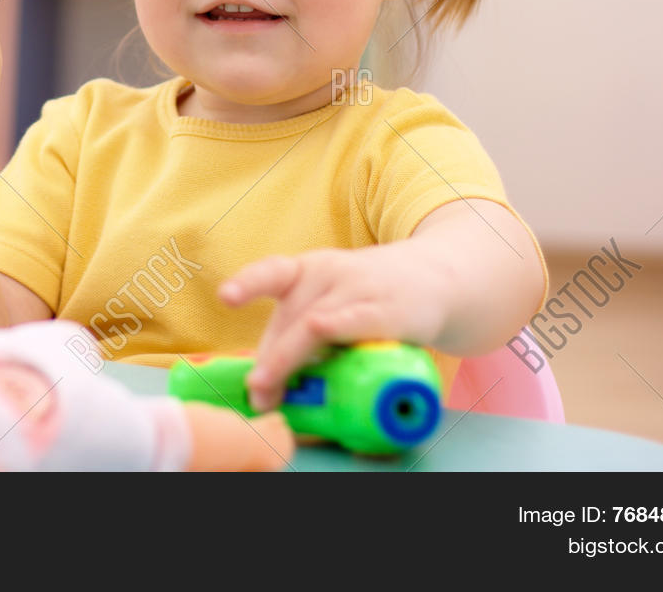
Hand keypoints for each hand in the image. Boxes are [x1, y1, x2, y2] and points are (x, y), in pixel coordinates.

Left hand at [219, 246, 448, 412]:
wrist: (436, 278)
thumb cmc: (371, 296)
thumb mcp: (332, 299)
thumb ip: (302, 332)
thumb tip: (268, 382)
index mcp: (308, 270)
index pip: (272, 272)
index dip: (247, 284)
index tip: (226, 297)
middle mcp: (329, 273)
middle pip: (288, 318)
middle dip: (268, 359)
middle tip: (256, 392)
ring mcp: (357, 289)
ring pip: (312, 324)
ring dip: (287, 360)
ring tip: (270, 390)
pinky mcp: (386, 310)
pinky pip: (352, 321)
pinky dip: (333, 331)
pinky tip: (319, 337)